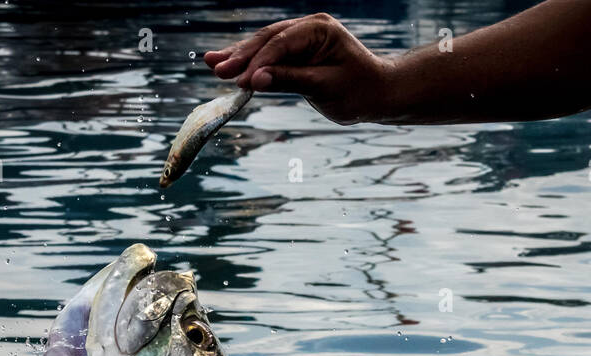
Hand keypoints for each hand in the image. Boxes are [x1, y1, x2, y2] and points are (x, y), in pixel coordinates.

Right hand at [204, 13, 392, 124]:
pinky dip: (251, 63)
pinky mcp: (297, 51)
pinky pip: (270, 55)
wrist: (379, 93)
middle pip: (268, 39)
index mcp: (319, 29)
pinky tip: (228, 64)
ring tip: (211, 63)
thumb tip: (256, 80)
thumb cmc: (359, 91)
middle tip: (215, 69)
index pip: (281, 44)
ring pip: (264, 45)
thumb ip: (290, 81)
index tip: (240, 81)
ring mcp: (302, 37)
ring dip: (239, 56)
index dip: (259, 62)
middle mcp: (309, 27)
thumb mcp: (325, 88)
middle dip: (241, 55)